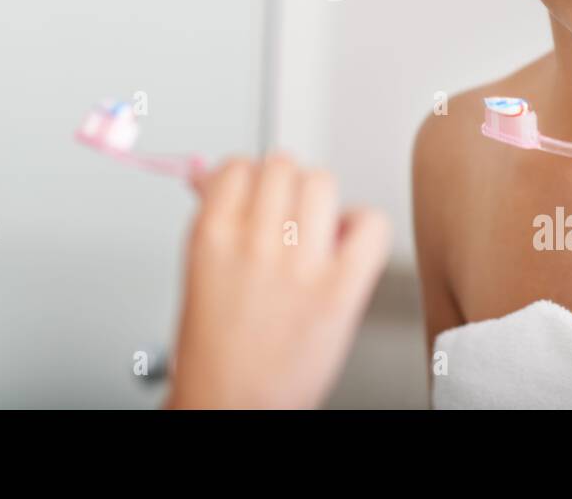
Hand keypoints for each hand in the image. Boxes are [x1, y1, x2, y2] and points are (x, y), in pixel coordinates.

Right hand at [164, 154, 389, 408]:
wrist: (234, 406)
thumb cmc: (216, 348)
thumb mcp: (201, 269)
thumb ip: (213, 214)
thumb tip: (209, 173)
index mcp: (212, 236)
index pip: (239, 166)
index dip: (251, 178)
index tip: (256, 196)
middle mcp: (254, 244)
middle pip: (283, 165)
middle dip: (286, 186)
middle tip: (286, 215)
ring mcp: (299, 266)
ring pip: (322, 182)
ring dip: (321, 201)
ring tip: (314, 232)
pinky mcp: (340, 290)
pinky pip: (370, 225)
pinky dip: (364, 228)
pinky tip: (346, 248)